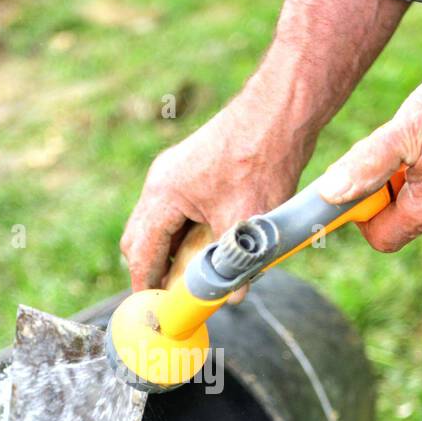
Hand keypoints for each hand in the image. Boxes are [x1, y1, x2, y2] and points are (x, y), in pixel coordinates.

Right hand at [120, 105, 308, 300]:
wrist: (281, 111)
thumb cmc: (262, 160)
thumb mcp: (247, 222)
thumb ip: (233, 263)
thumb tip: (231, 297)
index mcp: (163, 194)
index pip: (140, 251)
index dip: (144, 284)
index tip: (152, 309)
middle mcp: (161, 182)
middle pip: (140, 238)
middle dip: (152, 270)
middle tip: (170, 299)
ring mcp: (175, 173)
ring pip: (158, 225)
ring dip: (170, 252)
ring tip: (191, 279)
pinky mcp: (192, 170)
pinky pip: (176, 212)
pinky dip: (184, 235)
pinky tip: (208, 249)